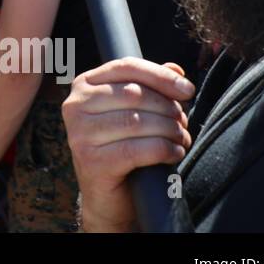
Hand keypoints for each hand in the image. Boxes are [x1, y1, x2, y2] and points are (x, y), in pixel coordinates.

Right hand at [61, 58, 194, 231]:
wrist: (109, 196)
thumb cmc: (122, 147)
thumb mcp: (134, 111)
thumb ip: (150, 87)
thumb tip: (175, 69)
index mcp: (84, 85)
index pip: (126, 66)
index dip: (161, 76)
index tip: (187, 90)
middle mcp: (75, 106)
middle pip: (134, 94)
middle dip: (168, 108)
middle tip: (183, 122)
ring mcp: (80, 134)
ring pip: (138, 121)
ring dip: (170, 130)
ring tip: (181, 139)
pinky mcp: (92, 161)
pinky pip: (138, 150)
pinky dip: (164, 150)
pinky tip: (174, 153)